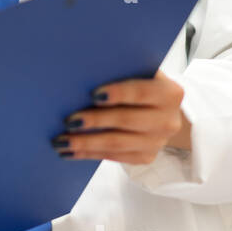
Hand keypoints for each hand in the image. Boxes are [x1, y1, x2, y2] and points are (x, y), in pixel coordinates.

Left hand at [50, 69, 190, 163]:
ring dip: (86, 143)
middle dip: (96, 121)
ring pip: (117, 144)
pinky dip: (89, 154)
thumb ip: (121, 73)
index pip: (142, 92)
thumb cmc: (139, 85)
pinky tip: (69, 152)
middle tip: (69, 121)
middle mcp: (168, 120)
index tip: (93, 95)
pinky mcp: (146, 157)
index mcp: (170, 93)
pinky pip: (114, 157)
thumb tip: (81, 77)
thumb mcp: (139, 74)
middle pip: (127, 120)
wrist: (161, 111)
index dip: (119, 93)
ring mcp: (158, 142)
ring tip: (61, 142)